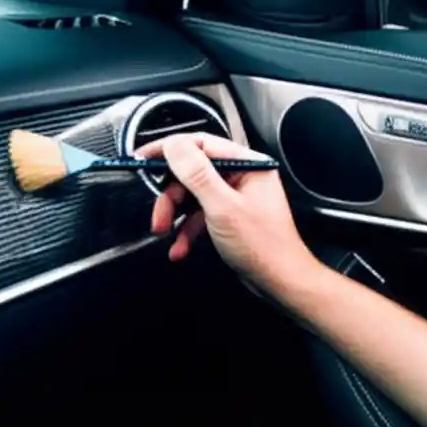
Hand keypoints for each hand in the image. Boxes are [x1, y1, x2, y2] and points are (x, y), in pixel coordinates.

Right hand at [136, 133, 319, 291]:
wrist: (281, 282)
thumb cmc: (264, 247)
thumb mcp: (223, 207)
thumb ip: (197, 174)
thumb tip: (174, 146)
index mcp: (247, 164)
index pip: (201, 144)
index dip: (170, 150)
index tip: (145, 157)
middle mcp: (242, 176)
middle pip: (192, 172)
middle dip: (171, 195)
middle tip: (158, 213)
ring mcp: (235, 197)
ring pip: (193, 196)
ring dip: (175, 215)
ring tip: (164, 232)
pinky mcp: (230, 216)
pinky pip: (200, 215)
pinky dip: (187, 230)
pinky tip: (180, 247)